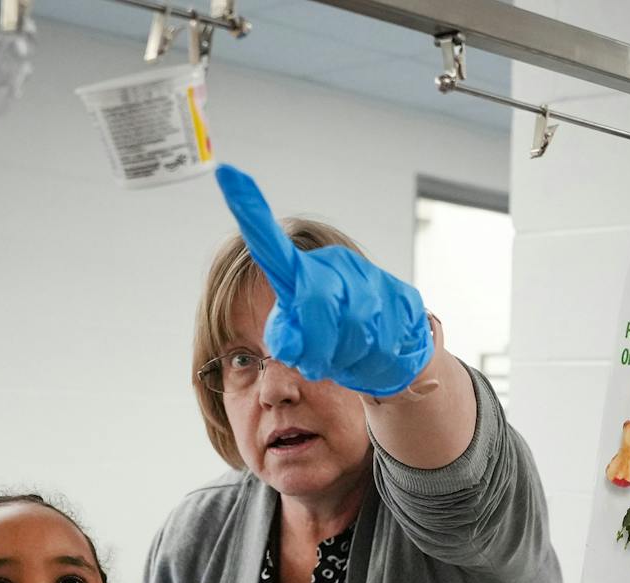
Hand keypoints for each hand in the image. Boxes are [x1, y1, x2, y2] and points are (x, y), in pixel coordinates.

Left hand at [216, 164, 433, 396]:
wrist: (393, 348)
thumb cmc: (335, 342)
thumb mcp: (301, 339)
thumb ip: (287, 337)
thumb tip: (285, 345)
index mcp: (305, 270)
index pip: (273, 247)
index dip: (249, 212)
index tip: (225, 172)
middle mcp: (338, 265)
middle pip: (317, 299)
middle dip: (315, 343)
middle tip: (316, 363)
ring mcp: (374, 279)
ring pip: (353, 328)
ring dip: (344, 357)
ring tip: (346, 358)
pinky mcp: (404, 299)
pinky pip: (383, 341)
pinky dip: (372, 362)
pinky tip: (372, 356)